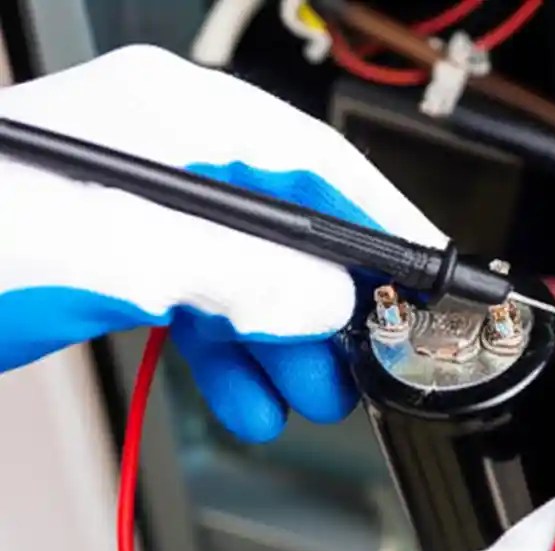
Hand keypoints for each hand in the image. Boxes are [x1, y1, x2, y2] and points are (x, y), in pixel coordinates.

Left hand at [0, 45, 445, 440]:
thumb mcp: (101, 252)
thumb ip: (228, 272)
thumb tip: (322, 297)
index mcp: (166, 120)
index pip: (310, 158)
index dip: (379, 218)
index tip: (425, 270)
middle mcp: (158, 155)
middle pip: (286, 222)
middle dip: (331, 301)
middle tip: (367, 358)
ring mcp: (131, 206)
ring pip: (244, 272)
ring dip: (283, 340)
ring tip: (311, 396)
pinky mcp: (106, 254)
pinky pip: (196, 301)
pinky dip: (227, 352)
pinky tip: (245, 398)